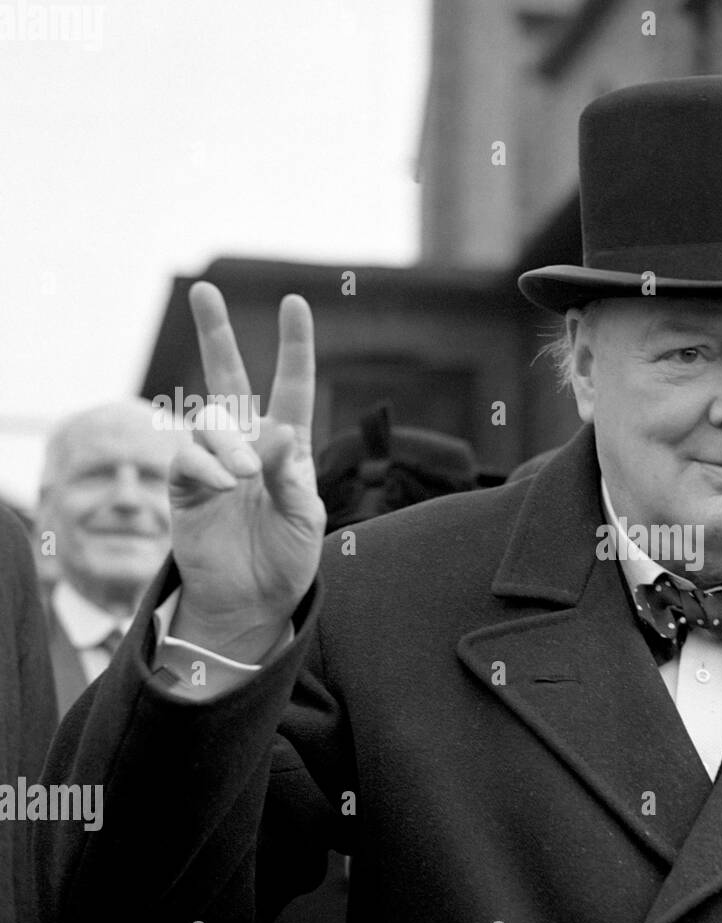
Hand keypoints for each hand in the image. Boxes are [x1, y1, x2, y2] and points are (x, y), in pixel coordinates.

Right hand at [169, 282, 325, 660]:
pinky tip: (227, 484)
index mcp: (288, 448)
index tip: (293, 303)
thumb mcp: (305, 515)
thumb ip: (292, 474)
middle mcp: (248, 445)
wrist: (253, 600)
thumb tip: (276, 431)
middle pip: (228, 379)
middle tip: (202, 290)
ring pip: (210, 421)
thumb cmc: (288, 558)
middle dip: (215, 334)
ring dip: (230, 441)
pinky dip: (209, 466)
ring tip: (247, 475)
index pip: (292, 387)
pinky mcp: (185, 485)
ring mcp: (214, 462)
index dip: (294, 347)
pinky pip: (188, 457)